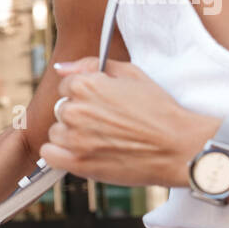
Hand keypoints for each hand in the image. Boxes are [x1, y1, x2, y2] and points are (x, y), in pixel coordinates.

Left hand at [40, 56, 215, 186]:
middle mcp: (75, 110)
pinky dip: (60, 154)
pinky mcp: (77, 163)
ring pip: (56, 133)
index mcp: (86, 85)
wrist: (179, 147)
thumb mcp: (132, 74)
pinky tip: (81, 153)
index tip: (101, 104)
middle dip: (79, 114)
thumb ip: (91, 65)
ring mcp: (74, 138)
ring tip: (100, 139)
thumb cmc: (159, 110)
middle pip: (61, 109)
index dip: (84, 94)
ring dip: (71, 136)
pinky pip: (49, 155)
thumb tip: (62, 68)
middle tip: (105, 123)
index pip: (66, 86)